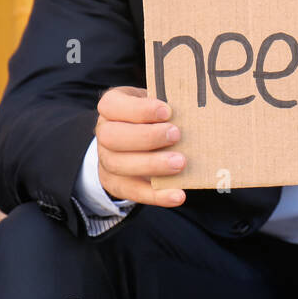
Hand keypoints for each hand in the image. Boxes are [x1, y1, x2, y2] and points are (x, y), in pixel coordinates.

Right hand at [95, 86, 186, 206]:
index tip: (167, 111)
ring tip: (180, 163)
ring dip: (152, 165)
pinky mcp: (116, 184)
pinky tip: (178, 195)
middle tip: (176, 135)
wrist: (134, 142)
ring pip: (119, 165)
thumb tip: (193, 108)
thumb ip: (166, 104)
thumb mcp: (154, 103)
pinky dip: (157, 195)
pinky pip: (133, 192)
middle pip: (113, 137)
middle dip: (146, 137)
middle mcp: (104, 133)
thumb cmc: (151, 117)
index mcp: (111, 108)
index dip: (139, 109)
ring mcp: (106, 160)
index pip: (112, 106)